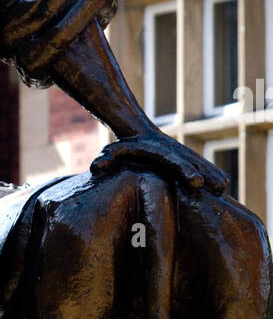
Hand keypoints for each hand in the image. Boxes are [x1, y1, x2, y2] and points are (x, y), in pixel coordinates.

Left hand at [90, 134, 228, 194]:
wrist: (135, 130)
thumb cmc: (123, 146)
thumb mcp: (112, 151)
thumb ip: (104, 159)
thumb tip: (94, 168)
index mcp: (161, 151)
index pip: (176, 162)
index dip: (187, 172)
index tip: (197, 182)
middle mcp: (176, 152)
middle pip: (194, 163)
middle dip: (207, 174)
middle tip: (221, 188)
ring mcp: (182, 156)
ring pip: (201, 165)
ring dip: (212, 175)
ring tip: (224, 188)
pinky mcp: (184, 161)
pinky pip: (200, 168)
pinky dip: (210, 175)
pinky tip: (220, 189)